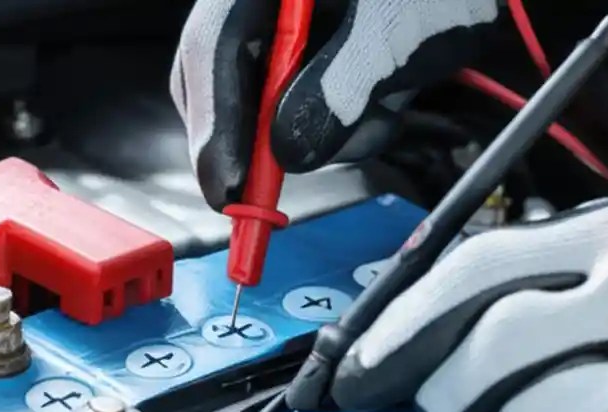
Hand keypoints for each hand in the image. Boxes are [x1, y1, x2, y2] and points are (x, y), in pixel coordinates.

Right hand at [170, 0, 497, 209]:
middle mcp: (271, 5)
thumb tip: (289, 152)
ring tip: (381, 110)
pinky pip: (311, 111)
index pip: (212, 43)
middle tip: (259, 196)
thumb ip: (339, 87)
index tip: (226, 183)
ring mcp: (294, 31)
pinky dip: (350, 124)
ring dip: (325, 131)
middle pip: (221, 77)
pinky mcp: (324, 61)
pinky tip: (389, 103)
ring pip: (268, 105)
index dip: (213, 118)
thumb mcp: (394, 28)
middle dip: (254, 138)